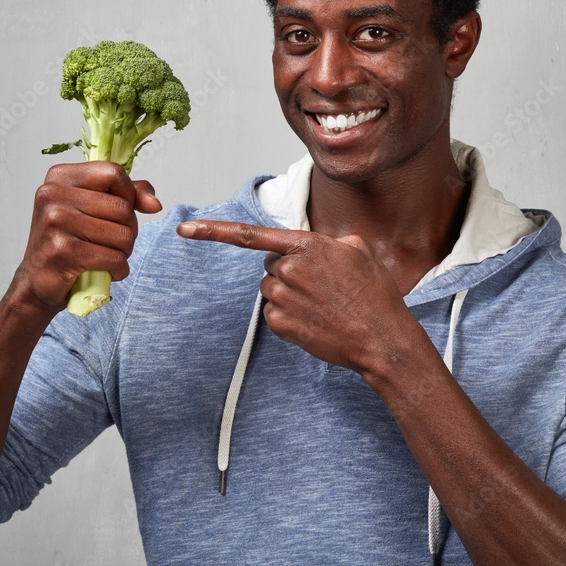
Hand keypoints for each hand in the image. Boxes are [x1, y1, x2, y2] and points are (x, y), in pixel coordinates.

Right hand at [15, 162, 161, 311]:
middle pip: (122, 207)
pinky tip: (106, 270)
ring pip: (122, 234)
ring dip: (124, 252)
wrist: (38, 279)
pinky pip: (113, 257)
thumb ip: (126, 196)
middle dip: (128, 229)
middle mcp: (53, 194)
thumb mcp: (93, 207)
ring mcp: (56, 222)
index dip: (128, 194)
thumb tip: (154, 203)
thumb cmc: (67, 240)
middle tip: (113, 242)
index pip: (113, 173)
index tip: (123, 209)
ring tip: (107, 256)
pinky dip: (118, 268)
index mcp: (61, 177)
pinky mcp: (62, 251)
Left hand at [177, 220, 417, 373]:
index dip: (212, 231)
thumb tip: (317, 247)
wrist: (381, 337)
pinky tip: (315, 320)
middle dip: (289, 271)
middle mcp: (288, 269)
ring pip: (271, 289)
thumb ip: (328, 241)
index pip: (250, 235)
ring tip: (322, 304)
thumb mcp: (358, 250)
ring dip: (289, 293)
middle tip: (321, 286)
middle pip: (270, 265)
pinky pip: (274, 312)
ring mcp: (283, 298)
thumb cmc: (374, 294)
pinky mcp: (280, 324)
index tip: (185, 229)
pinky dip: (290, 316)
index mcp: (306, 246)